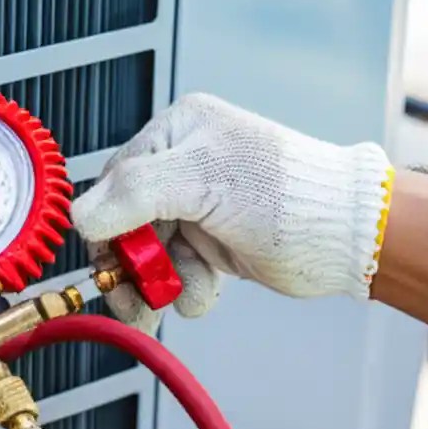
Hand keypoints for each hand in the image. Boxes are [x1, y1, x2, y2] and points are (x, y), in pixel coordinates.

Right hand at [73, 93, 393, 332]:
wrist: (346, 237)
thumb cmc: (290, 195)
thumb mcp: (203, 181)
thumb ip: (134, 192)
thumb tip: (81, 216)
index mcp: (178, 131)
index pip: (114, 181)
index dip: (109, 225)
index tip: (114, 258)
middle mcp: (183, 164)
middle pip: (124, 222)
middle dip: (131, 265)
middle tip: (134, 296)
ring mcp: (197, 205)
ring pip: (147, 254)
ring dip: (158, 284)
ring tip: (176, 297)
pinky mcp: (210, 241)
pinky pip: (174, 271)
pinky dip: (185, 289)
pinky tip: (207, 287)